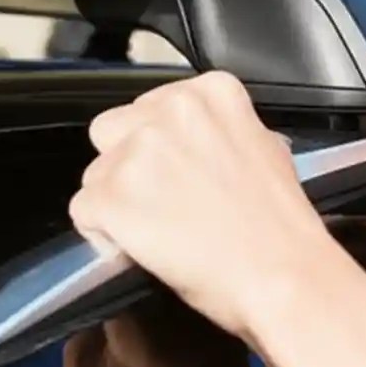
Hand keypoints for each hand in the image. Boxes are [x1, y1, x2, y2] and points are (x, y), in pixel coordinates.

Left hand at [69, 71, 339, 340]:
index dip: (159, 144)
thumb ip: (222, 132)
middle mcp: (169, 110)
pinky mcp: (110, 196)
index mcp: (210, 92)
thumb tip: (201, 145)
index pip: (154, 105)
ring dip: (117, 202)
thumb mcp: (267, 149)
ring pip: (96, 174)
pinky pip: (83, 211)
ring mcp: (136, 153)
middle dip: (127, 163)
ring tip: (157, 232)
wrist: (280, 274)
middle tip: (158, 200)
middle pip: (113, 129)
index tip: (175, 171)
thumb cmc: (282, 225)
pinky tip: (139, 250)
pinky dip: (103, 235)